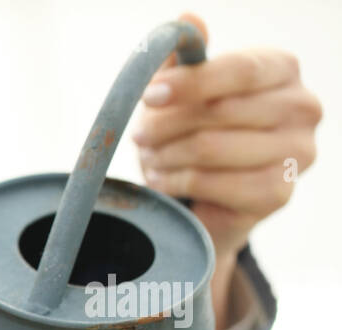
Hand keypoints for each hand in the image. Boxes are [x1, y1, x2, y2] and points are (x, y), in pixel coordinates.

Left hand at [133, 12, 321, 327]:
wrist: (200, 196)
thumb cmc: (190, 130)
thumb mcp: (182, 89)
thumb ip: (186, 57)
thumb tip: (187, 19)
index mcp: (282, 69)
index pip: (240, 70)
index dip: (190, 82)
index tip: (149, 96)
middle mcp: (303, 107)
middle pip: (221, 111)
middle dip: (166, 125)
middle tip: (140, 137)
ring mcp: (298, 152)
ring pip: (213, 148)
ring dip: (167, 156)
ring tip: (151, 158)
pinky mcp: (280, 193)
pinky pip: (215, 185)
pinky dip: (178, 183)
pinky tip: (164, 181)